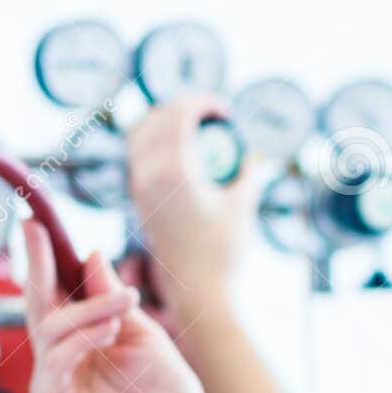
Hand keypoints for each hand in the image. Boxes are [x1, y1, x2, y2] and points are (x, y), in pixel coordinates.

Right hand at [22, 220, 230, 392]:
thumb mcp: (142, 332)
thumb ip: (111, 297)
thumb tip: (91, 256)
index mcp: (82, 345)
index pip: (54, 299)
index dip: (44, 263)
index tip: (35, 227)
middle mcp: (62, 364)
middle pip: (38, 309)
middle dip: (38, 266)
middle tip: (35, 230)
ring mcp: (54, 387)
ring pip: (50, 330)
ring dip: (88, 309)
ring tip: (124, 303)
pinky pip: (56, 360)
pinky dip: (83, 338)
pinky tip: (111, 331)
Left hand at [128, 96, 252, 330]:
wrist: (197, 290)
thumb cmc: (224, 251)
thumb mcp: (243, 207)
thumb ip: (248, 174)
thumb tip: (253, 155)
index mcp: (174, 170)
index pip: (179, 115)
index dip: (202, 102)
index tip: (224, 110)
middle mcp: (148, 174)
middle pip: (157, 118)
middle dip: (182, 107)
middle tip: (209, 114)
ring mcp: (138, 186)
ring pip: (140, 134)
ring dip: (165, 122)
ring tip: (193, 128)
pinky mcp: (137, 198)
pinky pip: (139, 155)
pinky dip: (156, 142)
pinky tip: (180, 151)